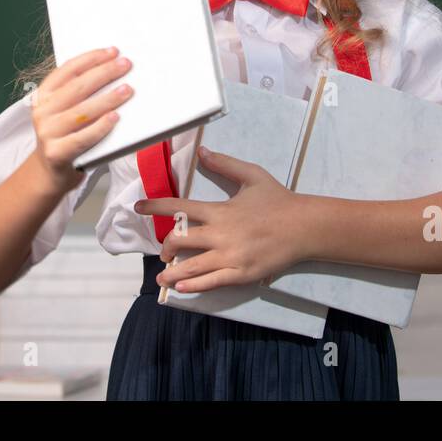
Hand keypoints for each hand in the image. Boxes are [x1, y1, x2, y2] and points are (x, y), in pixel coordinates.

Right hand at [30, 46, 132, 193]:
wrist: (50, 172)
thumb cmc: (65, 135)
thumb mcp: (65, 110)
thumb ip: (80, 93)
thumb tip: (112, 70)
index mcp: (43, 95)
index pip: (68, 70)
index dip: (91, 58)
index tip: (113, 51)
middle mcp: (43, 112)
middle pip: (77, 88)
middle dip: (104, 73)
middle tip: (125, 65)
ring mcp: (47, 133)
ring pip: (82, 112)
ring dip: (107, 99)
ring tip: (127, 90)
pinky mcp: (56, 153)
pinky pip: (83, 138)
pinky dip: (100, 127)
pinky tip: (115, 117)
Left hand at [134, 145, 308, 292]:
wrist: (304, 227)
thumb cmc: (278, 200)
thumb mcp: (252, 175)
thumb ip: (224, 164)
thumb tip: (202, 151)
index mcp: (219, 210)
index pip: (179, 207)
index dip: (155, 207)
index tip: (138, 208)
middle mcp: (220, 234)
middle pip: (180, 241)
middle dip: (166, 247)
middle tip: (164, 252)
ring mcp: (230, 256)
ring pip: (191, 267)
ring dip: (172, 274)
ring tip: (161, 277)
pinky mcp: (240, 273)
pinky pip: (211, 282)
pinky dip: (193, 286)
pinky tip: (181, 289)